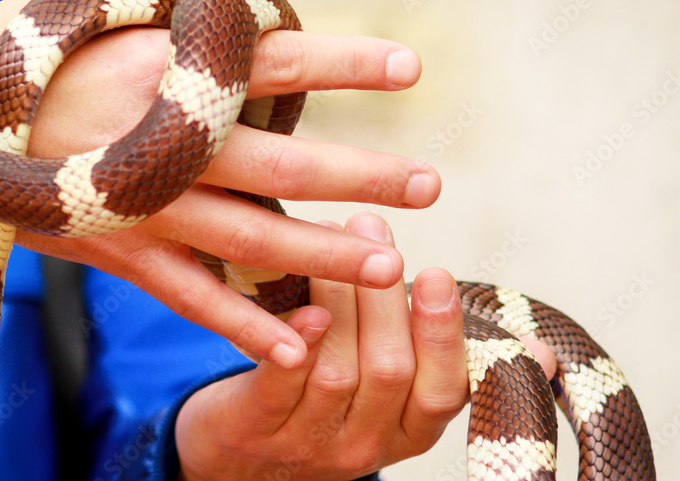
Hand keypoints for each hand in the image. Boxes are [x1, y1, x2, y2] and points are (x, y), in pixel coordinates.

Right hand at [0, 0, 441, 367]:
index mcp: (161, 67)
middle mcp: (160, 139)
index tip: (410, 70)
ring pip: (249, 237)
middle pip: (280, 161)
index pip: (273, 60)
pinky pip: (191, 295)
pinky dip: (244, 325)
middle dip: (360, 176)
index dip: (345, 63)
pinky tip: (300, 347)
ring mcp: (141, 204)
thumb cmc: (28, 49)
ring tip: (390, 266)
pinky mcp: (118, 250)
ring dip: (323, 254)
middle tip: (428, 185)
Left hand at [175, 214, 558, 480]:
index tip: (436, 273)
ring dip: (338, 298)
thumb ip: (388, 331)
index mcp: (407, 431)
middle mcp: (365, 444)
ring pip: (338, 372)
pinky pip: (281, 388)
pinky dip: (299, 344)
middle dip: (381, 292)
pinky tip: (307, 309)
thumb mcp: (365, 375)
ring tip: (327, 237)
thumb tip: (390, 248)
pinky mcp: (256, 432)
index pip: (442, 391)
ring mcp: (309, 444)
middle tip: (369, 226)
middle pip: (389, 370)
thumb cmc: (311, 393)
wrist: (236, 453)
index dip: (442, 334)